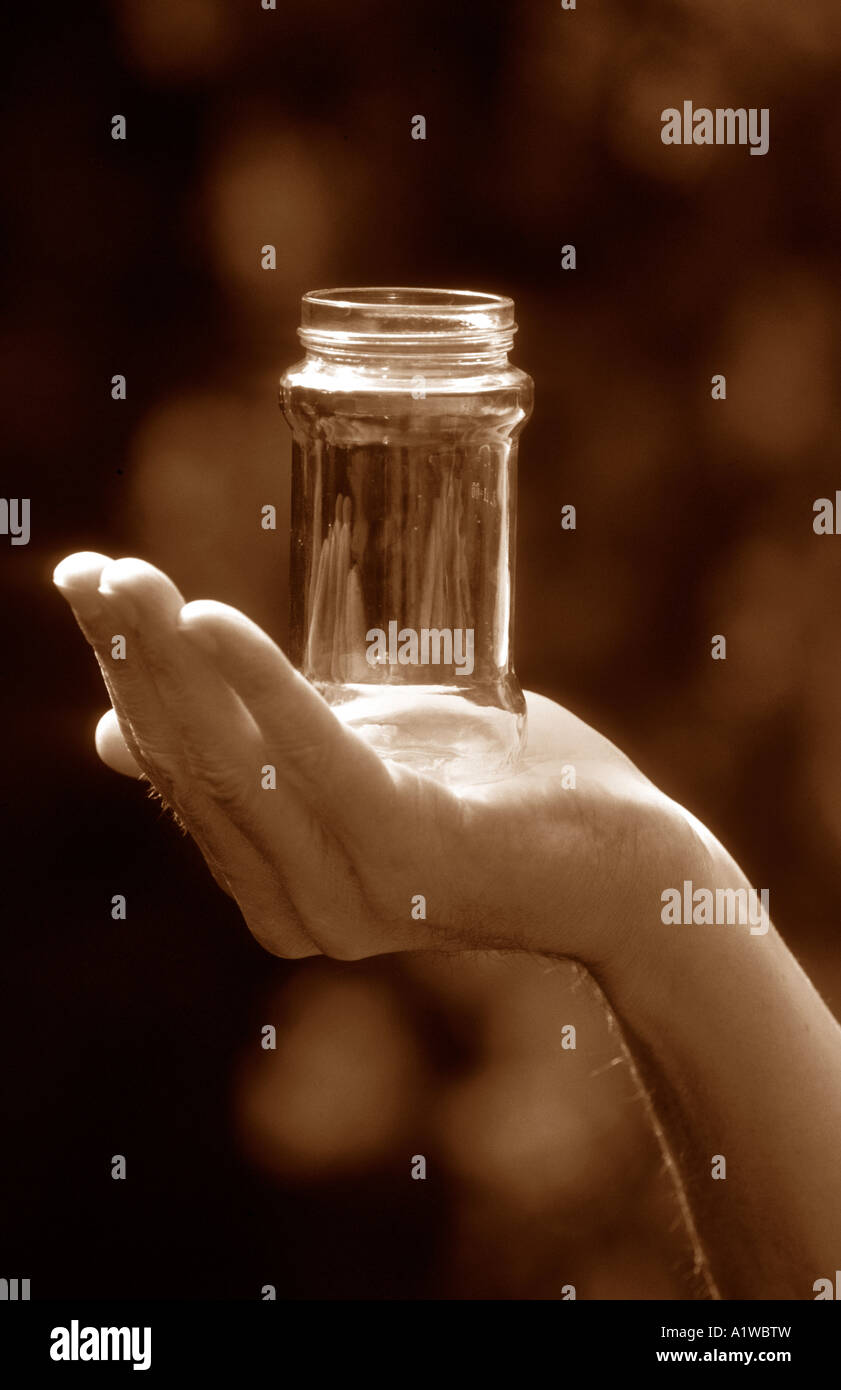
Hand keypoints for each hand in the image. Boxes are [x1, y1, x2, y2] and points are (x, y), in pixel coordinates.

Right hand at [53, 552, 702, 965]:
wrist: (629, 864)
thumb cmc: (494, 794)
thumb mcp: (353, 759)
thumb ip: (254, 748)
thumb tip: (119, 731)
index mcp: (274, 886)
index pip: (179, 775)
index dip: (126, 681)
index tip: (90, 591)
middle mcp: (294, 908)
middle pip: (193, 764)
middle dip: (130, 661)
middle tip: (85, 572)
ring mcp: (348, 894)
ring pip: (235, 758)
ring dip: (171, 660)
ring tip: (128, 580)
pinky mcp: (406, 856)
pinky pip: (314, 759)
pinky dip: (259, 685)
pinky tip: (208, 620)